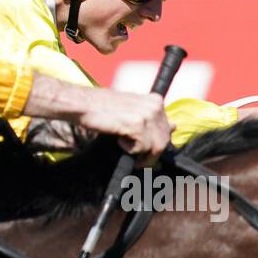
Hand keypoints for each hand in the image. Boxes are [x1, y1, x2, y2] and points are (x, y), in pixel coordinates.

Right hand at [24, 76, 170, 161]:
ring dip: (141, 155)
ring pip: (156, 148)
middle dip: (151, 154)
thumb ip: (152, 119)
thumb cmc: (103, 108)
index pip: (167, 130)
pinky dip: (130, 150)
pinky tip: (119, 139)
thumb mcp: (132, 110)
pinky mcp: (136, 124)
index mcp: (156, 101)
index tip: (147, 152)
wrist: (83, 104)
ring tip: (125, 147)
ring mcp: (147, 115)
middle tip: (135, 156)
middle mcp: (155, 106)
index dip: (157, 144)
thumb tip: (174, 127)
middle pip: (164, 141)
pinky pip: (142, 148)